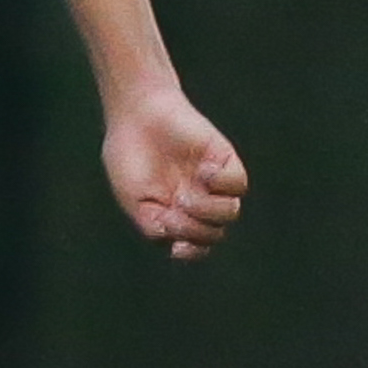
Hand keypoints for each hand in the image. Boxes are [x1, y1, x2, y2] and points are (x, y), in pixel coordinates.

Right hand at [102, 83, 246, 260]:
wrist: (135, 114)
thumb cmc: (129, 157)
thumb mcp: (133, 200)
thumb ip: (152, 226)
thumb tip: (175, 242)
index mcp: (178, 215)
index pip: (198, 246)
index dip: (192, 253)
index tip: (177, 247)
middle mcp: (199, 201)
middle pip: (214, 233)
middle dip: (193, 230)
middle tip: (170, 211)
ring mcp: (212, 182)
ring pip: (230, 213)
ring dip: (207, 211)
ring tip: (184, 195)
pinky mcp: (223, 159)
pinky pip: (238, 183)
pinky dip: (222, 183)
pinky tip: (202, 171)